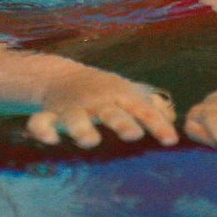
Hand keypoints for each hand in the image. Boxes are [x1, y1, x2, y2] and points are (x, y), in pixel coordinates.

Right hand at [27, 68, 178, 148]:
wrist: (61, 76)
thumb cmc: (105, 90)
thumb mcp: (129, 93)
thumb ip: (153, 108)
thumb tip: (174, 121)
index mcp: (119, 96)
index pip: (142, 110)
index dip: (157, 124)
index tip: (170, 141)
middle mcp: (97, 102)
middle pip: (110, 112)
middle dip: (121, 123)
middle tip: (133, 134)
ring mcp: (73, 108)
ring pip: (76, 119)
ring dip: (83, 129)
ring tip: (90, 140)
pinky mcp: (51, 115)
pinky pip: (41, 122)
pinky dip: (43, 129)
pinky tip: (50, 140)